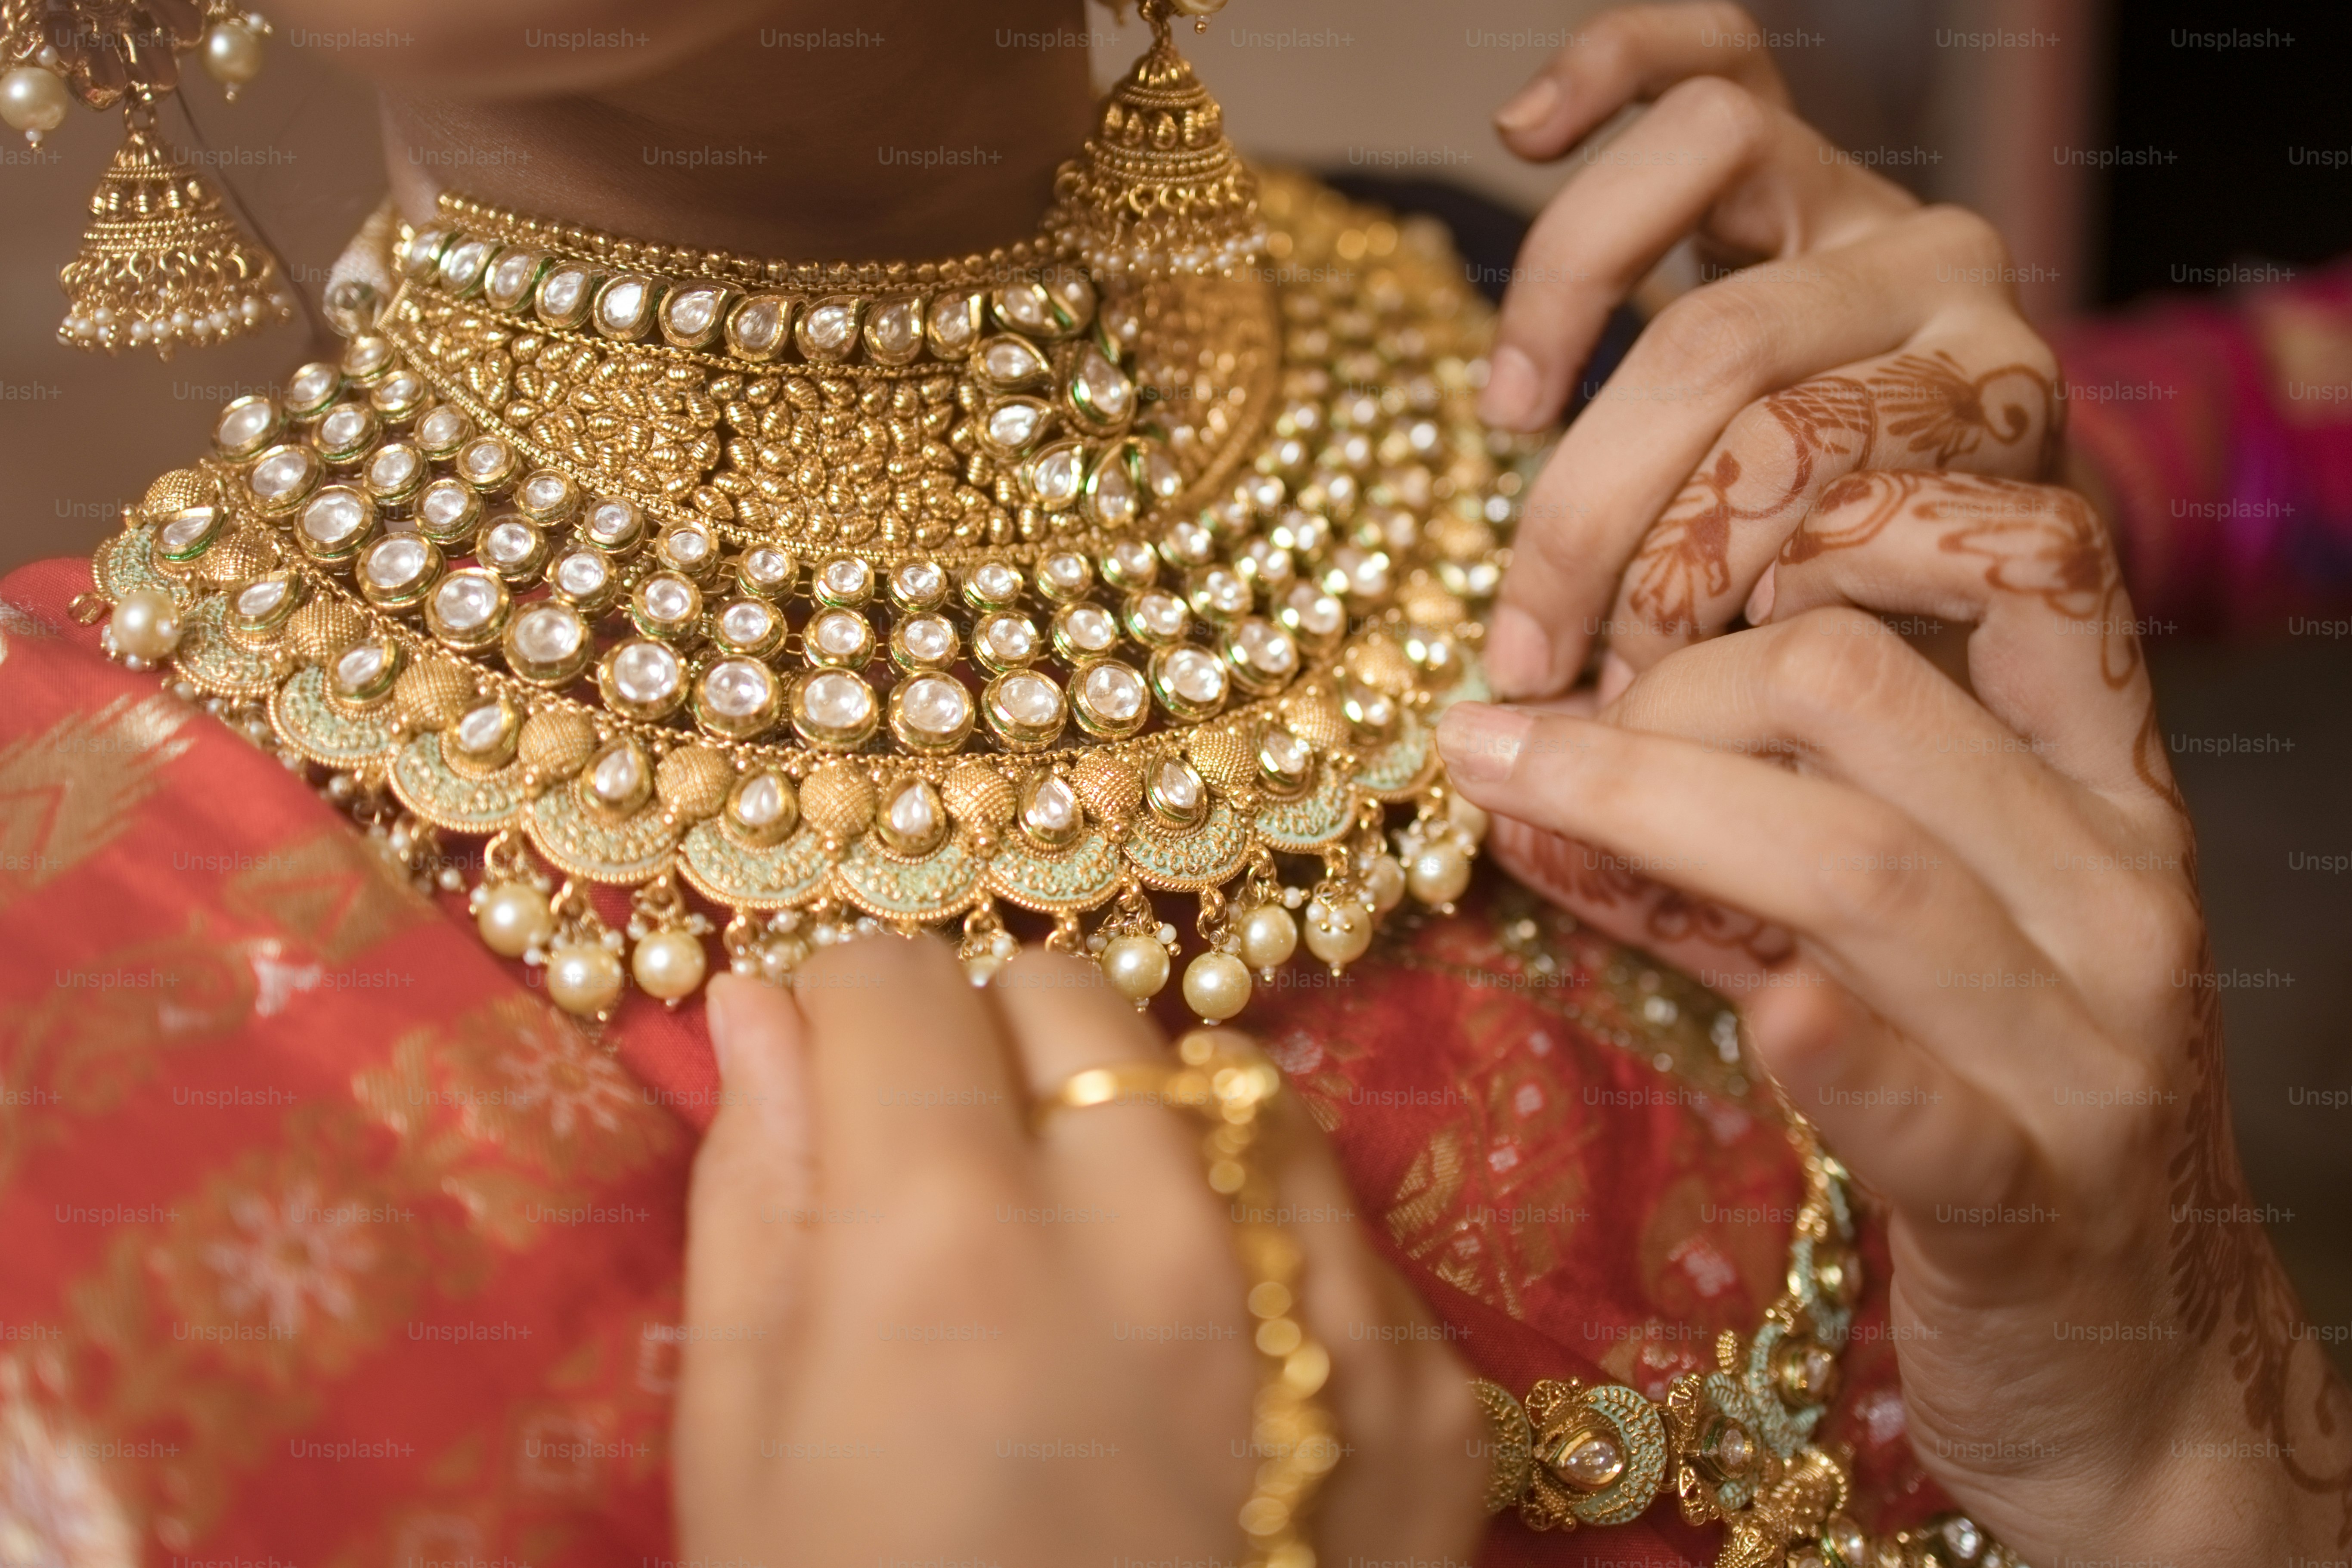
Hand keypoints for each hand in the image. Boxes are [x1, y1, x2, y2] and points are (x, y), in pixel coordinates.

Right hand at [672, 940, 1485, 1564]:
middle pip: (1079, 996)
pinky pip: (1342, 1216)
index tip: (842, 1066)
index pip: (901, 984)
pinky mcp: (1433, 1395)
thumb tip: (763, 1011)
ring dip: (1143, 1115)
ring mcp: (1326, 1314)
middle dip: (996, 1036)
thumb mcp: (749, 1464)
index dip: (849, 1007)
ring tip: (1091, 1241)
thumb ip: (757, 1206)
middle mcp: (1159, 1239)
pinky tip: (1208, 1338)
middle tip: (959, 1155)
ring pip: (1230, 1079)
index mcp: (947, 1250)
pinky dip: (1263, 1230)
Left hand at [1437, 471, 2351, 1557]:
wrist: (2133, 1364)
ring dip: (1648, 805)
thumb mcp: (1884, 943)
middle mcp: (2115, 890)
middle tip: (1526, 731)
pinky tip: (1753, 1014)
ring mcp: (2087, 1052)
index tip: (1673, 565)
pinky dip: (1836, 1053)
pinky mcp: (2034, 1209)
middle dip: (1660, 682)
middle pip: (1864, 691)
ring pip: (1862, 868)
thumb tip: (1525, 750)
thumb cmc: (1988, 1104)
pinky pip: (1930, 1106)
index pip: (2019, 557)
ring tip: (1503, 784)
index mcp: (2101, 793)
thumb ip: (1733, 848)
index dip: (1831, 512)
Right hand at [1477, 2, 2059, 699]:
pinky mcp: (1800, 145)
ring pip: (1710, 165)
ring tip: (1511, 414)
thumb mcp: (1871, 668)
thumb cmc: (1906, 622)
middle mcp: (1953, 276)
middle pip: (1724, 341)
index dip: (1659, 597)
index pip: (1792, 468)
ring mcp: (1872, 196)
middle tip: (1526, 631)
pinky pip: (1709, 53)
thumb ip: (1762, 683)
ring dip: (1569, 294)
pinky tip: (1523, 132)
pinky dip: (1612, 67)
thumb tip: (1571, 737)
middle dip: (1593, 507)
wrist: (1984, 543)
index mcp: (1990, 410)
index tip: (1581, 704)